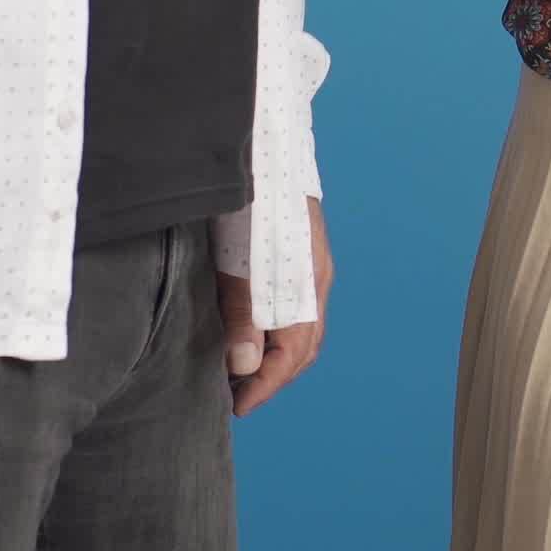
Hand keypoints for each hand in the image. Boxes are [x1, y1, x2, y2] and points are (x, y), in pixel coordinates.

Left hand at [219, 197, 333, 418]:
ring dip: (275, 356)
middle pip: (304, 346)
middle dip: (273, 377)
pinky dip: (277, 332)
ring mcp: (312, 266)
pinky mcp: (301, 254)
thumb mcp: (234, 259)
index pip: (293, 353)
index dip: (266, 385)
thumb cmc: (247, 198)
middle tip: (236, 395)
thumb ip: (240, 311)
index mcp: (306, 284)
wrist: (266, 144)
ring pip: (302, 328)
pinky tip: (252, 330)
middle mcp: (316, 279)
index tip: (237, 406)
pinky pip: (297, 308)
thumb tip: (245, 365)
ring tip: (240, 370)